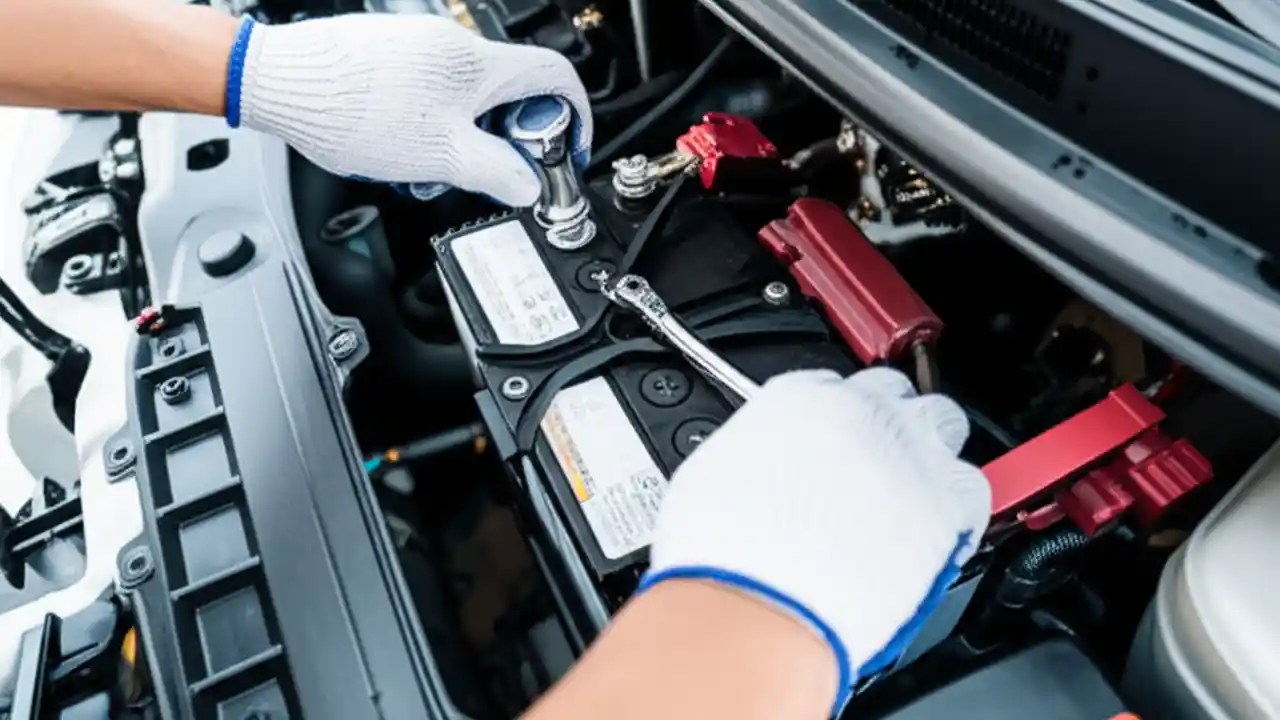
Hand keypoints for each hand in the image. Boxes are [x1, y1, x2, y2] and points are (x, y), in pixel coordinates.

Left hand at [225, 14, 591, 206]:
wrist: (281, 81)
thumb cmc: (354, 112)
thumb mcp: (442, 158)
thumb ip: (497, 173)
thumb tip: (529, 185)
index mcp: (480, 65)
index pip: (556, 78)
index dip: (574, 118)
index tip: (567, 150)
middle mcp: (454, 46)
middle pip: (511, 93)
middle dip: (508, 139)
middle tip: (491, 172)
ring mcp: (420, 46)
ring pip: (468, 97)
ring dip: (465, 137)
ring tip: (431, 168)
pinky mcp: (389, 55)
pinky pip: (432, 92)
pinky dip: (433, 124)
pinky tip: (402, 149)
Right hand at [643, 368, 990, 706]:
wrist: (758, 606)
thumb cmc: (725, 553)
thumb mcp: (715, 473)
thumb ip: (758, 453)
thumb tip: (765, 467)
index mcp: (801, 398)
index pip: (836, 385)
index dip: (839, 419)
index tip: (836, 443)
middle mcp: (862, 414)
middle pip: (897, 394)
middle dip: (889, 423)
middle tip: (875, 465)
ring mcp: (910, 454)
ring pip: (945, 423)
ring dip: (930, 451)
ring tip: (910, 493)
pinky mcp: (946, 505)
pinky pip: (974, 489)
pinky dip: (959, 507)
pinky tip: (934, 532)